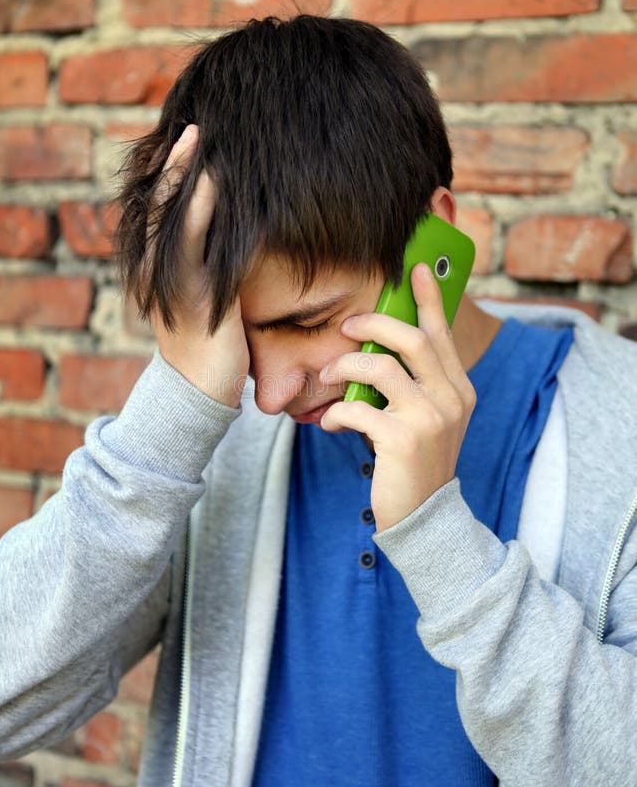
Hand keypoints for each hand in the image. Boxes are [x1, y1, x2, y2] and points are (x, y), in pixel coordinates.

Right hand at [147, 125, 249, 405]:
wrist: (200, 395)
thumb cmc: (211, 347)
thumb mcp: (206, 300)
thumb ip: (209, 269)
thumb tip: (231, 240)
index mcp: (157, 267)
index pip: (160, 211)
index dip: (172, 176)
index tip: (188, 143)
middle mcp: (156, 269)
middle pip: (159, 204)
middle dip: (175, 164)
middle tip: (194, 126)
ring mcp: (170, 280)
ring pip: (171, 215)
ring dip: (184, 174)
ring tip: (199, 138)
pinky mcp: (191, 293)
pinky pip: (193, 242)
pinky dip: (202, 208)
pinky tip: (214, 181)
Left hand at [319, 263, 475, 530]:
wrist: (425, 518)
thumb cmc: (417, 464)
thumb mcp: (428, 420)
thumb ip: (414, 386)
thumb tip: (378, 350)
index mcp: (458, 390)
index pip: (441, 335)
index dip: (428, 299)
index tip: (415, 268)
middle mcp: (450, 399)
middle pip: (411, 339)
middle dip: (373, 324)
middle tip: (347, 327)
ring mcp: (429, 419)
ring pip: (380, 368)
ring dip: (345, 367)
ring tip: (327, 378)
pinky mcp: (403, 440)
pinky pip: (357, 409)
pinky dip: (336, 412)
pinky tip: (331, 423)